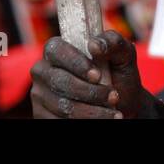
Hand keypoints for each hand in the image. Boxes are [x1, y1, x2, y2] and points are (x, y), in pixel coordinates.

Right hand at [30, 30, 144, 118]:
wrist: (122, 105)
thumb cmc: (119, 76)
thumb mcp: (123, 56)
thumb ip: (113, 42)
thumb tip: (94, 44)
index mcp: (58, 50)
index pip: (55, 49)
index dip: (76, 63)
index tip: (98, 76)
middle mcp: (43, 71)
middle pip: (60, 81)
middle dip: (90, 92)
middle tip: (114, 97)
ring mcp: (40, 95)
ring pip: (62, 105)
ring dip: (92, 111)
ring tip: (113, 112)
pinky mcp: (42, 116)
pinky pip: (59, 121)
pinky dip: (85, 121)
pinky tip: (102, 119)